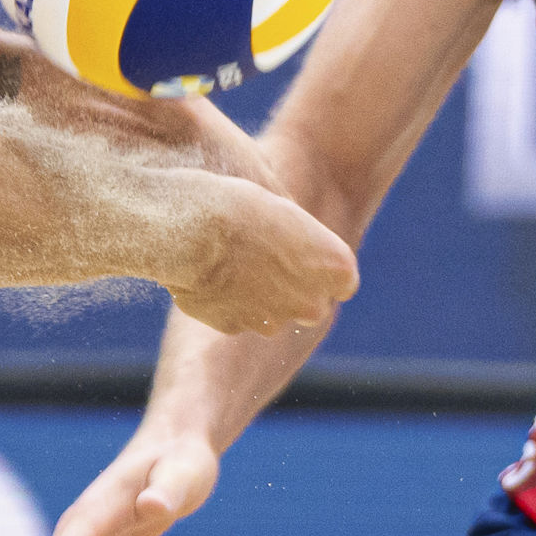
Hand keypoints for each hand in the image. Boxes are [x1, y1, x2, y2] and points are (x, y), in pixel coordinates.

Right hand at [165, 175, 356, 338]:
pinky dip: (226, 303)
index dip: (322, 271)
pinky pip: (235, 317)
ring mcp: (273, 321)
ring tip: (231, 264)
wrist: (192, 232)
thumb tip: (297, 245)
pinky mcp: (235, 329)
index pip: (343, 282)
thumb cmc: (240, 206)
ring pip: (271, 315)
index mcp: (335, 269)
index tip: (305, 257)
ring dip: (257, 298)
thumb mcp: (284, 209)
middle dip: (294, 292)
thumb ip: (301, 238)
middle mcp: (311, 303)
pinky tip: (209, 276)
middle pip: (311, 306)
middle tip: (267, 263)